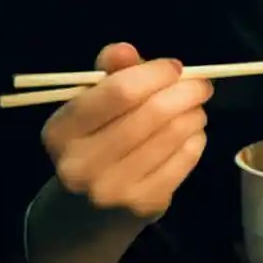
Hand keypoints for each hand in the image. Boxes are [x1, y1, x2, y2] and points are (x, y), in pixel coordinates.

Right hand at [40, 42, 212, 219]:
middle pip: (152, 113)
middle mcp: (82, 164)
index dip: (155, 73)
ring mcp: (114, 189)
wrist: (88, 212)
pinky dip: (196, 139)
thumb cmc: (95, 143)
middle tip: (200, 85)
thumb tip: (124, 50)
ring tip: (194, 108)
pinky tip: (190, 134)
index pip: (119, 92)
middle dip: (186, 91)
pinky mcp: (144, 204)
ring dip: (193, 114)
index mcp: (62, 131)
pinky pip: (185, 159)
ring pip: (174, 134)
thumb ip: (110, 74)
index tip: (175, 67)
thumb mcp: (92, 107)